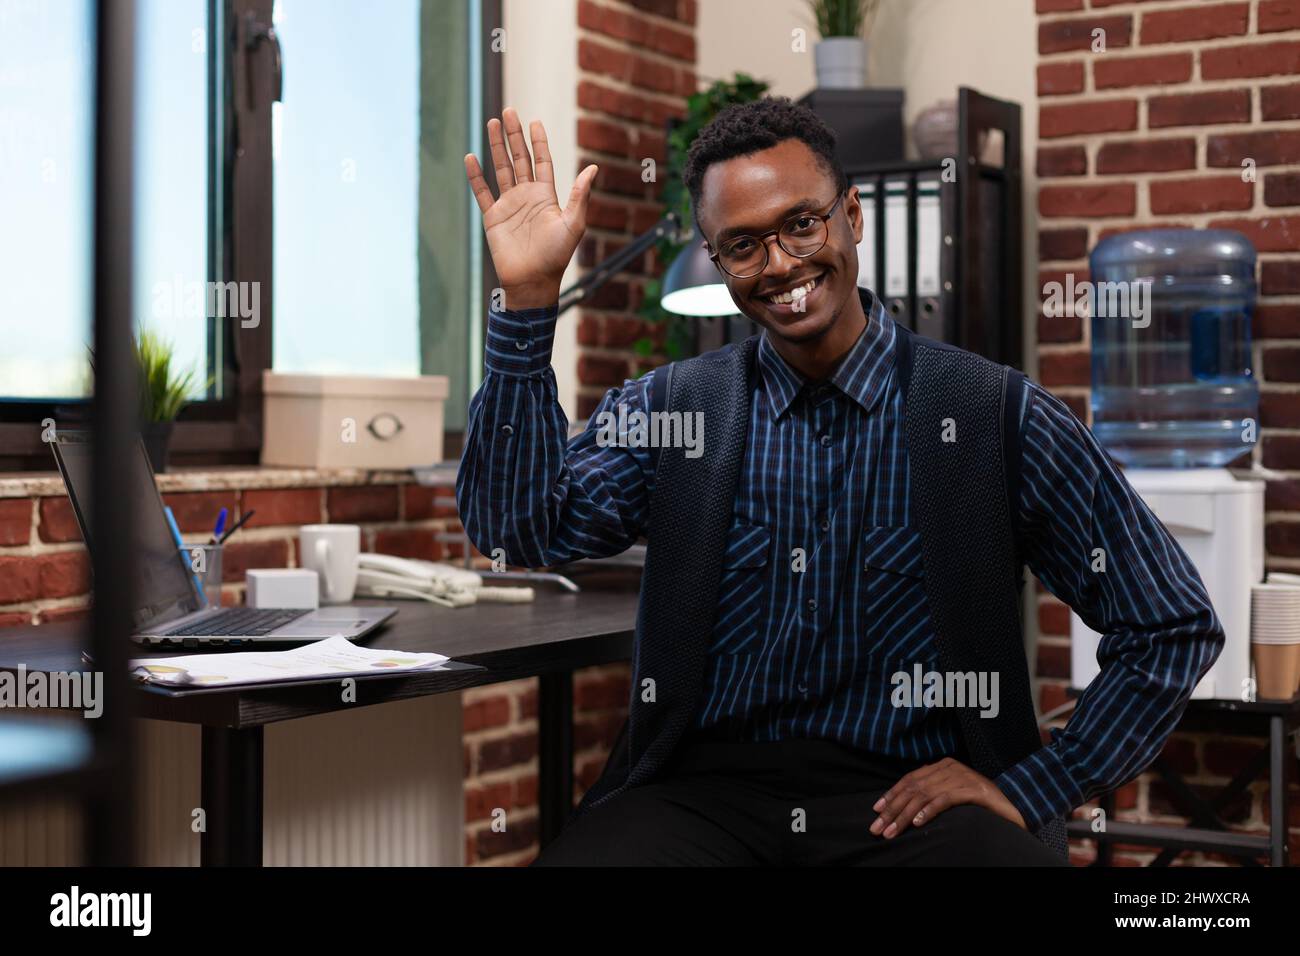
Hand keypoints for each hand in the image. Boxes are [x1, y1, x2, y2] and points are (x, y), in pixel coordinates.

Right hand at [464, 107, 597, 308]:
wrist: (532, 281)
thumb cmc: (556, 256)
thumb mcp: (573, 224)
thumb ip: (580, 196)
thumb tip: (593, 169)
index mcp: (546, 196)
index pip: (541, 161)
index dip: (538, 142)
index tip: (534, 122)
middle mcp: (527, 196)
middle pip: (520, 159)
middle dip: (514, 136)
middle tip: (509, 112)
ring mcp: (509, 205)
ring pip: (501, 169)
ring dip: (496, 147)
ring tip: (492, 123)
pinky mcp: (493, 217)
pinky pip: (482, 192)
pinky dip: (475, 176)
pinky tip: (471, 158)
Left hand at [868, 757, 1025, 838]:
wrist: (1014, 806)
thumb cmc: (979, 805)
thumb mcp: (951, 796)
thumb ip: (931, 795)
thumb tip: (901, 809)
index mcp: (943, 766)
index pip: (910, 779)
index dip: (892, 794)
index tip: (876, 810)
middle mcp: (950, 767)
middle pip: (914, 788)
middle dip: (893, 810)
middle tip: (878, 828)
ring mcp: (963, 777)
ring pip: (925, 795)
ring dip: (905, 816)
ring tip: (892, 831)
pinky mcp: (974, 790)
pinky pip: (945, 799)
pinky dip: (929, 811)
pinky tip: (917, 823)